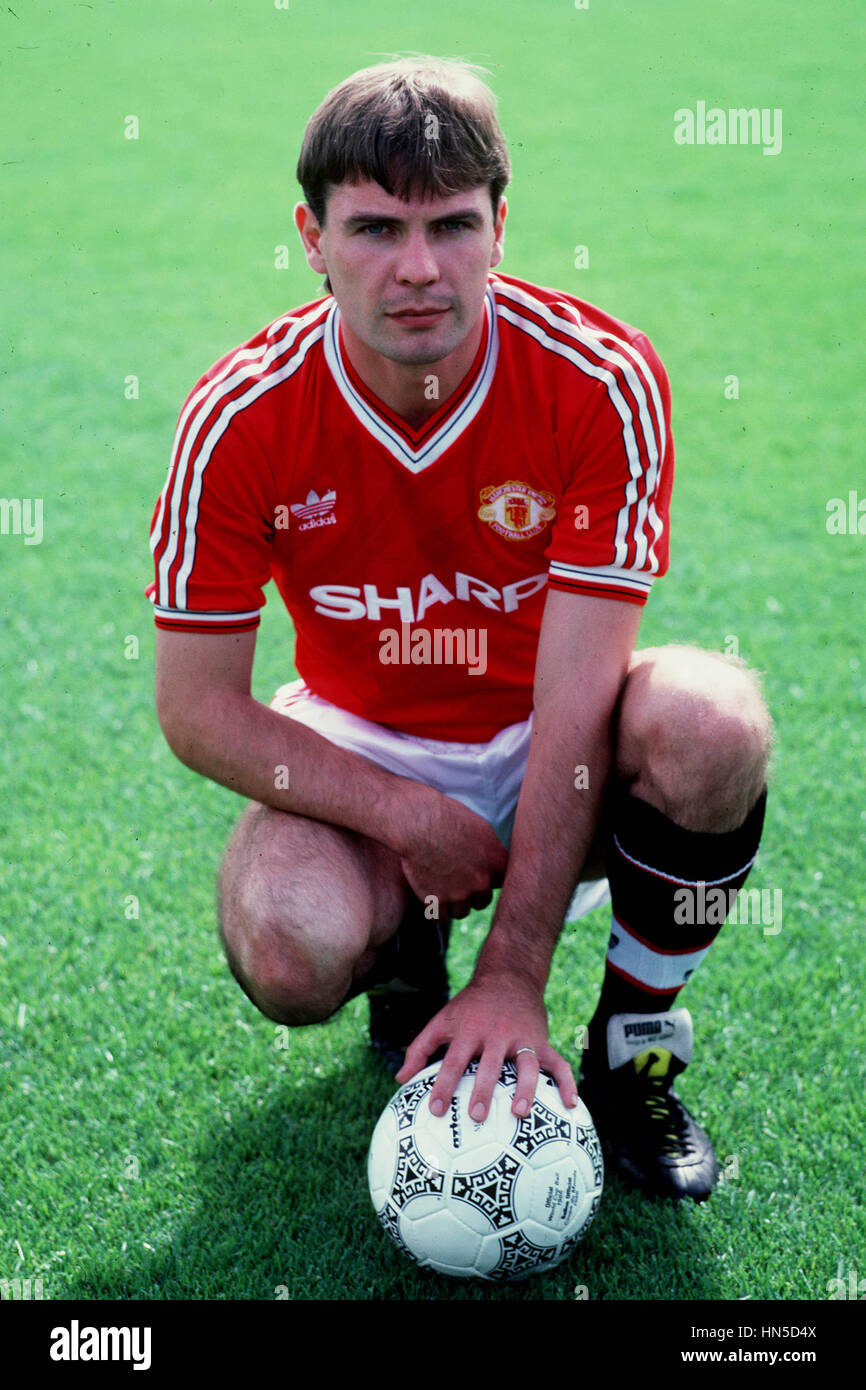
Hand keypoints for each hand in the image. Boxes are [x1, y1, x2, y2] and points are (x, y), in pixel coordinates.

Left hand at [395, 969, 578, 1121]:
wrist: (508, 976)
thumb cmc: (470, 1006)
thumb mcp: (442, 1020)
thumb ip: (419, 1048)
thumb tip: (400, 1079)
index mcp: (469, 1031)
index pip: (453, 1061)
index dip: (443, 1085)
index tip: (435, 1111)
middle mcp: (495, 1034)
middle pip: (489, 1065)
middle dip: (482, 1090)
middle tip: (476, 1116)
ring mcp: (521, 1037)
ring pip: (525, 1065)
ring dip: (524, 1090)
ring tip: (519, 1113)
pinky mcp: (541, 1040)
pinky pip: (558, 1063)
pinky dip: (567, 1083)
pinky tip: (572, 1105)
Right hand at [398, 788, 508, 918]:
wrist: (418, 823)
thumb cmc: (448, 818)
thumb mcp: (481, 829)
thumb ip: (493, 852)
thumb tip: (499, 863)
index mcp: (497, 862)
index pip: (503, 884)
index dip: (489, 881)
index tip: (479, 876)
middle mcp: (482, 881)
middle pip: (482, 901)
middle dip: (472, 894)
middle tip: (457, 879)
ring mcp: (460, 893)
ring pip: (461, 911)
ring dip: (453, 903)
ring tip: (441, 885)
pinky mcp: (437, 900)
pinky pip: (441, 916)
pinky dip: (436, 908)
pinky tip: (431, 895)